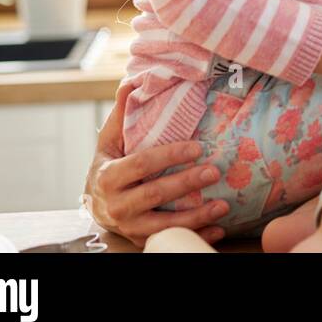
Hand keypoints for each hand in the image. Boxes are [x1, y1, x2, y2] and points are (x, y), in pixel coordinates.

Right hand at [83, 81, 229, 247]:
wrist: (97, 204)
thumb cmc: (109, 164)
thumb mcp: (110, 140)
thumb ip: (122, 113)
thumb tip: (132, 81)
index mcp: (108, 176)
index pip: (142, 164)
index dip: (169, 155)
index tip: (197, 147)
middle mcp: (117, 205)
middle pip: (154, 194)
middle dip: (186, 183)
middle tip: (215, 171)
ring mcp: (129, 227)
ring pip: (164, 225)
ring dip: (196, 217)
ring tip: (224, 205)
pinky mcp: (142, 240)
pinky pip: (170, 241)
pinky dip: (196, 236)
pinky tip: (218, 230)